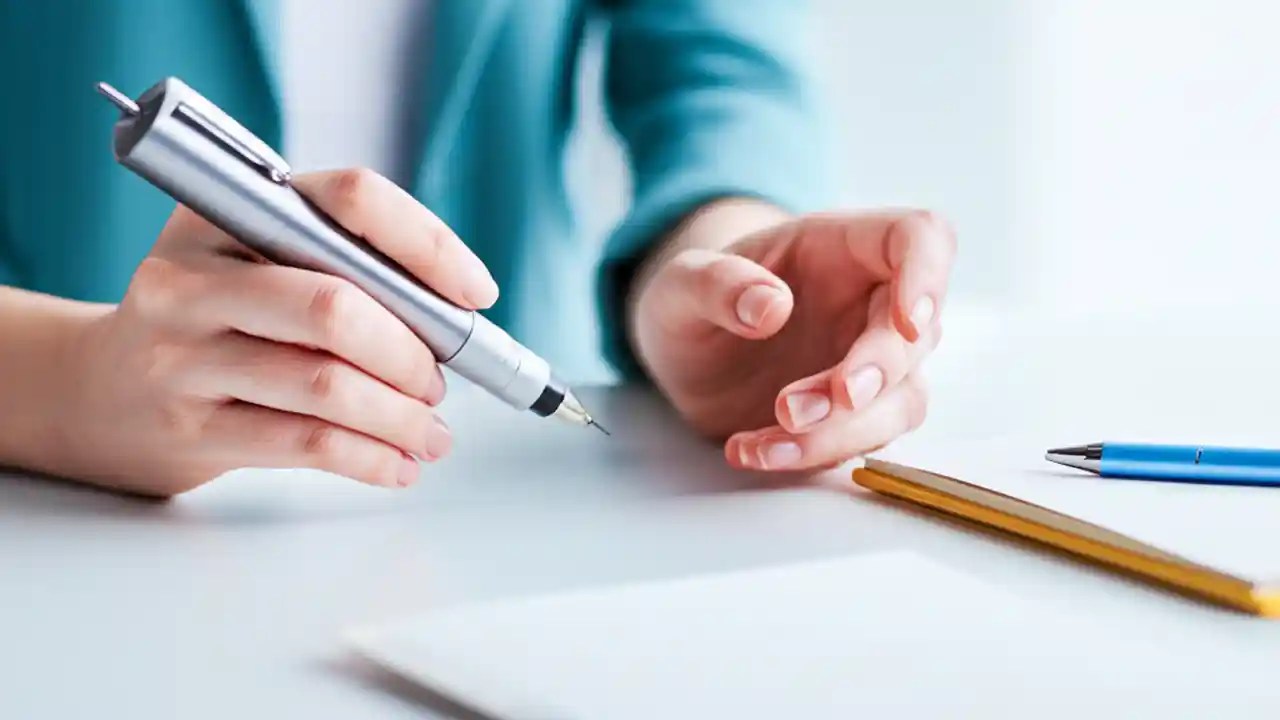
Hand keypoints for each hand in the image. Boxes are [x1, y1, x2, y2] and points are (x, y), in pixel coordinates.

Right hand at [53, 169, 496, 496]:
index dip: (428, 247)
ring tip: (430, 431)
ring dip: (402, 415)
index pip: (348, 199)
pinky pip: (306, 443)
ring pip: (327, 383)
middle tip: (438, 382)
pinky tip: (398, 464)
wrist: (98, 391)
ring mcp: (181, 354)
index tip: (476, 295)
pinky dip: (371, 458)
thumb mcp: (256, 263)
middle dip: (412, 353)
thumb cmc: (211, 320)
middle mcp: (193, 275)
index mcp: (225, 210)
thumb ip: (341, 267)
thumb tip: (453, 315)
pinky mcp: (188, 426)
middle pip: (337, 305)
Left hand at [630, 207, 954, 471]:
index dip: (928, 276)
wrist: (685, 352)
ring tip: (768, 441)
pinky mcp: (855, 413)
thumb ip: (716, 284)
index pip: (919, 238)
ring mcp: (868, 360)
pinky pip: (859, 441)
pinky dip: (811, 454)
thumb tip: (771, 308)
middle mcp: (868, 301)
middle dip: (869, 378)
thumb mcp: (679, 284)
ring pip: (902, 401)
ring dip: (843, 431)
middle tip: (795, 408)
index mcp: (841, 246)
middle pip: (916, 336)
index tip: (907, 323)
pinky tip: (753, 451)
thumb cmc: (691, 299)